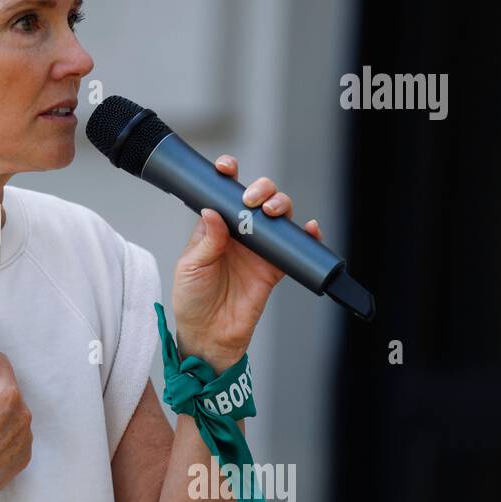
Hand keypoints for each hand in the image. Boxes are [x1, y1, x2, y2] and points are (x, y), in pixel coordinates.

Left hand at [171, 155, 324, 372]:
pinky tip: (308, 228)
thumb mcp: (191, 266)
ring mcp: (259, 249)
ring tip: (272, 211)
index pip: (223, 194)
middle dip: (261, 189)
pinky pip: (295, 247)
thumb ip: (207, 239)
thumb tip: (214, 211)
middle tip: (252, 199)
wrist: (209, 335)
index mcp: (214, 227)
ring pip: (278, 216)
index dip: (227, 175)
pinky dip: (306, 235)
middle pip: (257, 199)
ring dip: (281, 205)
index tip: (226, 167)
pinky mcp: (275, 267)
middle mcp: (239, 233)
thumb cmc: (193, 299)